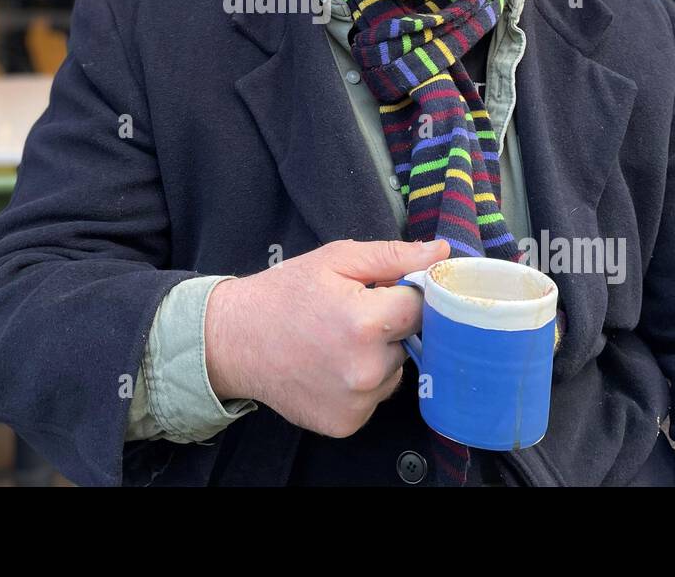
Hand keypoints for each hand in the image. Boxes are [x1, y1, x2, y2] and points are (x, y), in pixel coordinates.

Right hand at [204, 238, 449, 437]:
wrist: (234, 340)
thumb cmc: (283, 294)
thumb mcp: (336, 259)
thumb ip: (393, 256)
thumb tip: (440, 252)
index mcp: (366, 322)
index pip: (422, 306)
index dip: (404, 294)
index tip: (382, 291)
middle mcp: (365, 369)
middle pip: (410, 341)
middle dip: (390, 325)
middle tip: (351, 315)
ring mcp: (356, 401)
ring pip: (394, 371)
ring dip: (378, 357)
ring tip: (338, 342)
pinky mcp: (346, 423)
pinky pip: (374, 398)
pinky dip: (361, 384)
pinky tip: (332, 366)